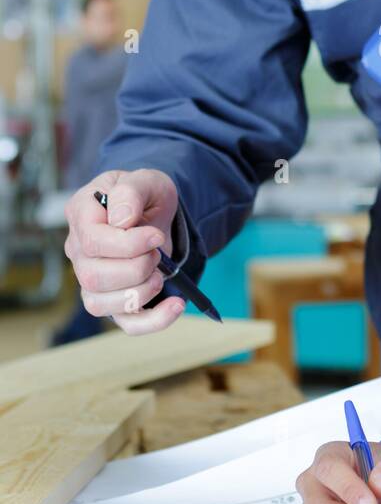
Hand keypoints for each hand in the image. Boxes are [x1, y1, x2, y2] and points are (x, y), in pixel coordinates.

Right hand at [64, 168, 184, 334]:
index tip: (156, 235)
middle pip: (94, 277)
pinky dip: (155, 320)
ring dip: (141, 292)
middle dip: (136, 268)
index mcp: (81, 215)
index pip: (92, 241)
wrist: (156, 212)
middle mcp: (79, 251)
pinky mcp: (114, 300)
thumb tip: (121, 221)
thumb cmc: (146, 195)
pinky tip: (177, 304)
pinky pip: (127, 324)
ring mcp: (92, 279)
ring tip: (160, 273)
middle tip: (158, 252)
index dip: (128, 244)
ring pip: (99, 304)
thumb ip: (131, 192)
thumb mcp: (145, 180)